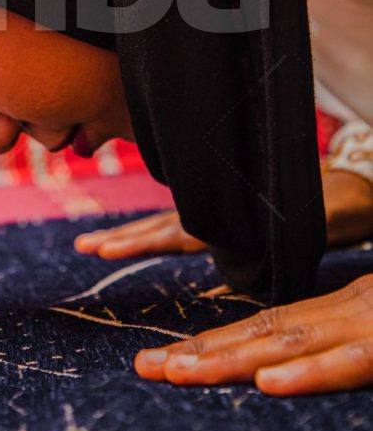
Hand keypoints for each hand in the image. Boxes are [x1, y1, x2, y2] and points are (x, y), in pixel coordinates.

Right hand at [74, 168, 372, 258]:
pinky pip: (184, 223)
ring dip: (133, 235)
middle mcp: (220, 209)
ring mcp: (221, 209)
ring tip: (96, 244)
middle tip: (84, 246)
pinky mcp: (229, 212)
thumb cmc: (336, 201)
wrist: (351, 181)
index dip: (138, 241)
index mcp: (232, 212)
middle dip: (123, 237)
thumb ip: (287, 226)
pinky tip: (142, 237)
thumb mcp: (314, 214)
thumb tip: (250, 244)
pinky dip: (157, 231)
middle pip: (161, 225)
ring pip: (166, 223)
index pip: (176, 231)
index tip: (102, 249)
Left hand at [134, 273, 372, 394]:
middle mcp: (341, 313)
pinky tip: (266, 383)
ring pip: (289, 342)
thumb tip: (292, 362)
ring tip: (177, 371)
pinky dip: (305, 373)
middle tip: (144, 366)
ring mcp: (363, 326)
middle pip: (261, 333)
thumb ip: (339, 344)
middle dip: (200, 351)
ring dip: (230, 358)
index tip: (163, 360)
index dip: (212, 343)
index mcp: (336, 310)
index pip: (264, 327)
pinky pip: (347, 363)